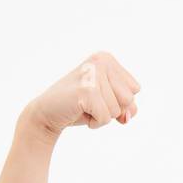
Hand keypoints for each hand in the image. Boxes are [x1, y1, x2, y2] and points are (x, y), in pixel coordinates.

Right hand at [25, 51, 141, 135]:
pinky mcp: (86, 90)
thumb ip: (128, 106)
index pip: (135, 89)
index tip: (99, 97)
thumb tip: (128, 115)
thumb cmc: (80, 106)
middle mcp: (101, 61)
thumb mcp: (108, 102)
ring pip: (118, 110)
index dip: (119, 101)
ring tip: (84, 107)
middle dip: (112, 109)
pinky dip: (95, 123)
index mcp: (107, 58)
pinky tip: (80, 112)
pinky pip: (106, 118)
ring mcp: (93, 75)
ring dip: (102, 116)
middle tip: (90, 103)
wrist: (47, 112)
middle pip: (129, 99)